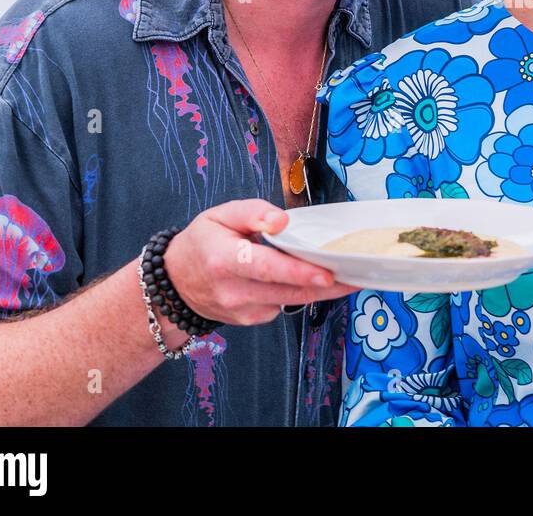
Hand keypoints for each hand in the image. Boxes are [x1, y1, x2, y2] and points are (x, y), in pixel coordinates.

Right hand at [163, 199, 359, 325]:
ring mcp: (242, 310)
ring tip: (348, 275)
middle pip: (288, 290)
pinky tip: (308, 278)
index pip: (267, 268)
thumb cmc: (202, 243)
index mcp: (224, 260)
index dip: (299, 271)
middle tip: (358, 275)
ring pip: (291, 301)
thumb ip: (253, 212)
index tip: (328, 273)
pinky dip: (299, 292)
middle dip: (327, 286)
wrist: (175, 284)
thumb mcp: (219, 215)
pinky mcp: (251, 320)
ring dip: (320, 290)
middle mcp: (233, 290)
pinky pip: (283, 305)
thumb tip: (282, 220)